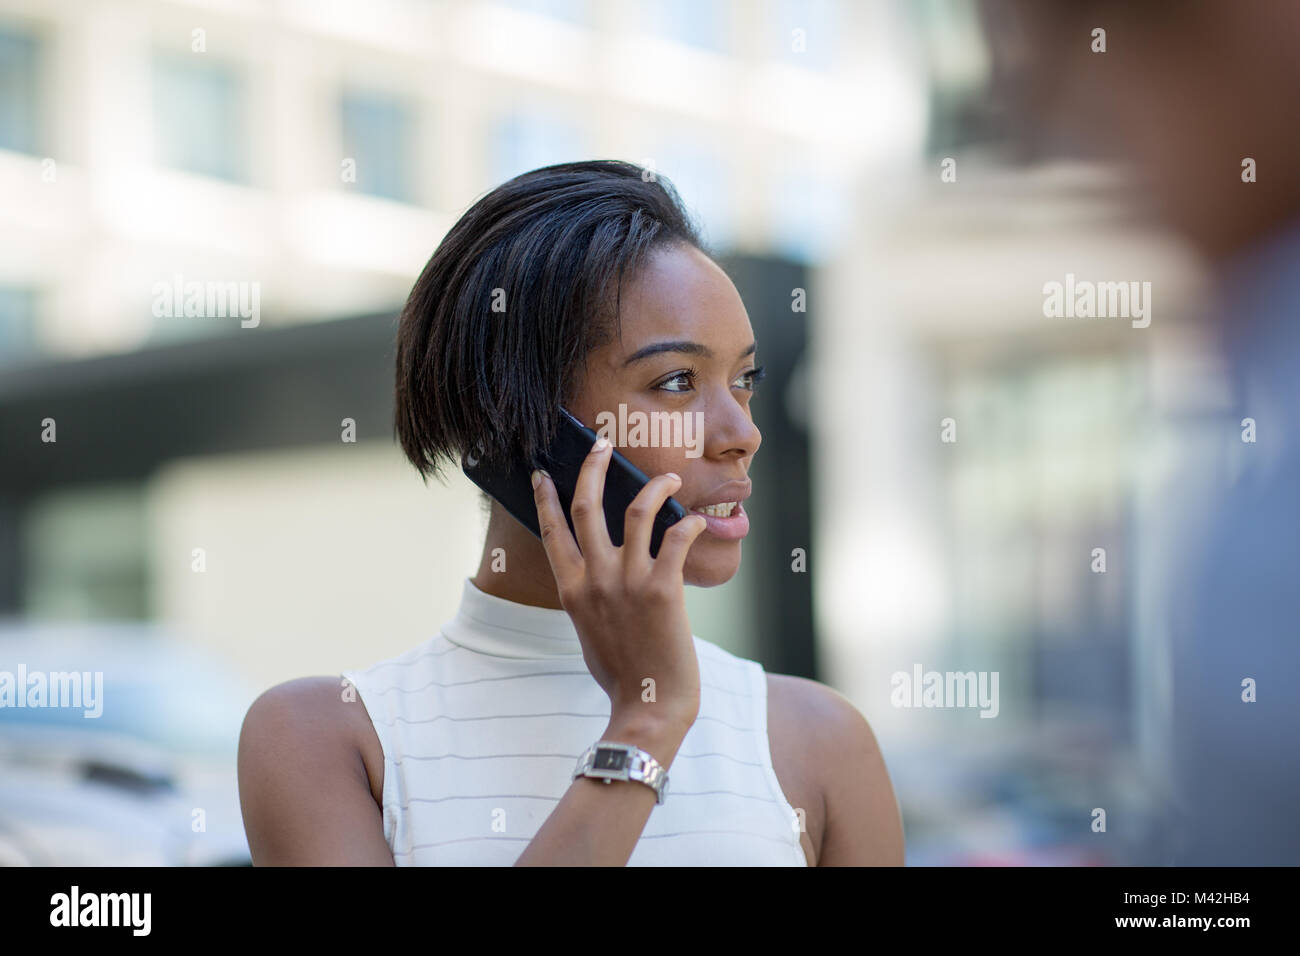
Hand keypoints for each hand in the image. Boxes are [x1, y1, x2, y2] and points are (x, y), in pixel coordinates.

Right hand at [531, 437, 708, 732]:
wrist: (647, 708)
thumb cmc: (622, 675)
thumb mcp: (590, 631)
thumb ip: (589, 597)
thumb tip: (599, 573)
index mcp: (571, 590)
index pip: (551, 531)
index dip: (546, 497)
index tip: (542, 472)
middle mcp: (594, 579)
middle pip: (586, 506)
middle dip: (592, 467)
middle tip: (601, 444)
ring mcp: (627, 582)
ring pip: (635, 511)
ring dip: (653, 486)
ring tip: (669, 477)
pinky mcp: (663, 588)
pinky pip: (677, 538)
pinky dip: (690, 523)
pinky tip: (699, 521)